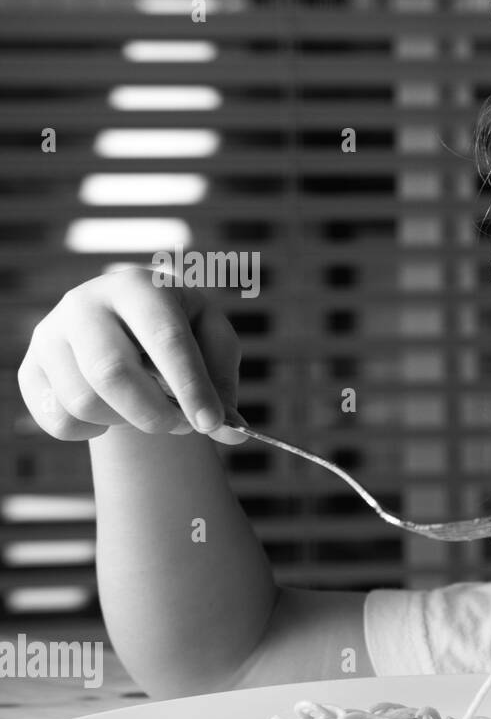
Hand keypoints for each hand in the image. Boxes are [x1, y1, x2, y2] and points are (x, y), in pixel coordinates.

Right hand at [16, 267, 247, 444]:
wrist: (127, 327)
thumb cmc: (180, 332)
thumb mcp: (212, 343)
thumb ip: (223, 383)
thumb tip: (232, 431)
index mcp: (139, 286)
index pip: (165, 338)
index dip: (190, 386)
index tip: (211, 424)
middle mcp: (85, 303)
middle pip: (112, 373)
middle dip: (154, 414)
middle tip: (182, 426)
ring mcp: (50, 334)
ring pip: (84, 403)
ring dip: (127, 423)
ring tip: (148, 408)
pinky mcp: (31, 369)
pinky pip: (59, 422)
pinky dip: (92, 432)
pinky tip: (111, 411)